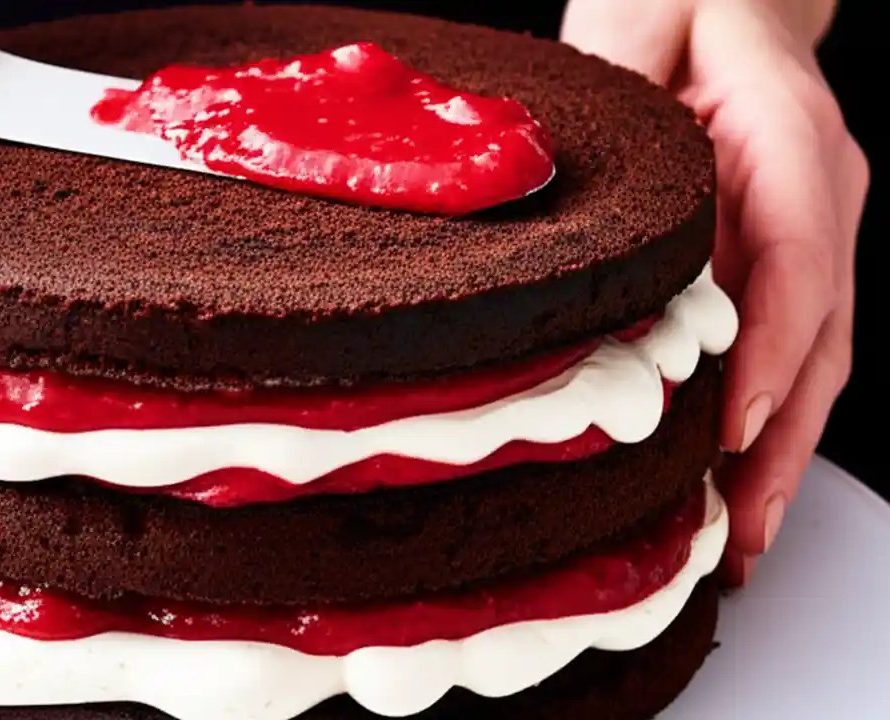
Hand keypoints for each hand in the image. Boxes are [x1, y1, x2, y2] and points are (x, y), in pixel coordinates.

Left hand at [563, 0, 867, 584]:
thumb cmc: (683, 1)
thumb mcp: (637, 28)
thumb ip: (619, 101)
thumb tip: (571, 197)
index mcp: (791, 140)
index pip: (799, 260)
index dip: (774, 351)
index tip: (739, 425)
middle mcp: (819, 195)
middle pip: (822, 337)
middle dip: (781, 444)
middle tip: (738, 533)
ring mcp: (812, 232)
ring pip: (815, 359)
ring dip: (778, 455)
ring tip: (737, 539)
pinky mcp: (783, 257)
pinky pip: (786, 349)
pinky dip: (764, 420)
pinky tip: (730, 478)